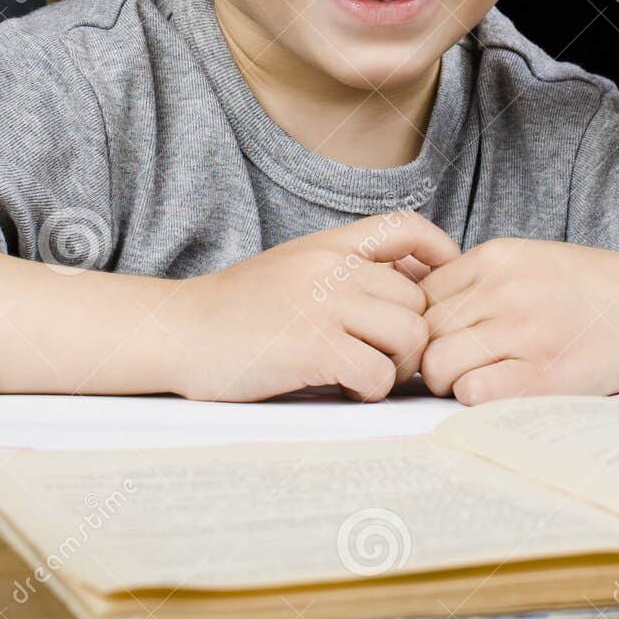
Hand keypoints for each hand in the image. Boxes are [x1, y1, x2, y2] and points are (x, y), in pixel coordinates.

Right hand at [163, 213, 459, 401]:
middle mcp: (331, 268)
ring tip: (363, 374)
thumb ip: (342, 271)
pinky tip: (341, 388)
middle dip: (412, 338)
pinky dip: (368, 390)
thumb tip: (408, 286)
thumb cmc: (232, 311)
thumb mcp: (292, 269)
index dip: (440, 253)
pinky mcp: (313, 347)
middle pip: (420, 301)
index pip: (406, 228)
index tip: (442, 285)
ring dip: (396, 367)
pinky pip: (378, 374)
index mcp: (327, 245)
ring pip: (410, 337)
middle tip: (383, 358)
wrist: (175, 331)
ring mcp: (323, 305)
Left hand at [419, 240, 618, 401]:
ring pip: (439, 363)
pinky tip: (495, 391)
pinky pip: (473, 391)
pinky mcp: (545, 374)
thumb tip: (414, 308)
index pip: (419, 295)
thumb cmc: (584, 291)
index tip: (436, 340)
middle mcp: (504, 291)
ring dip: (446, 381)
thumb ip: (474, 280)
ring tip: (470, 381)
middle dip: (426, 355)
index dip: (419, 324)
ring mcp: (525, 332)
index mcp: (495, 258)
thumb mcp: (525, 262)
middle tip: (449, 368)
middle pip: (423, 331)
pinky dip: (473, 397)